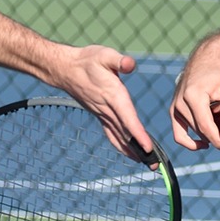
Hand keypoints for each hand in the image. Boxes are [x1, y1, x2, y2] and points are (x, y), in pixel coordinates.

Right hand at [45, 44, 152, 158]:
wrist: (65, 68)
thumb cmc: (88, 60)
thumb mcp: (104, 55)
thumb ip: (119, 60)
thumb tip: (129, 64)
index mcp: (113, 95)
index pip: (128, 119)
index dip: (138, 134)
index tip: (148, 148)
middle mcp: (108, 108)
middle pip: (125, 133)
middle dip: (139, 149)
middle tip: (154, 165)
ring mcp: (102, 114)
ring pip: (118, 136)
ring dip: (131, 151)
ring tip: (145, 163)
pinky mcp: (100, 114)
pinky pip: (111, 133)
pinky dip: (120, 144)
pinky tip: (128, 152)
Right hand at [170, 38, 219, 151]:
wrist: (207, 58)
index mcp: (193, 95)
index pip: (205, 126)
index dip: (218, 139)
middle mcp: (180, 102)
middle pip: (200, 130)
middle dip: (216, 138)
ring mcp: (175, 106)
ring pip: (193, 132)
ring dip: (208, 135)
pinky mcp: (174, 110)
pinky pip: (178, 133)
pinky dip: (190, 142)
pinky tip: (203, 144)